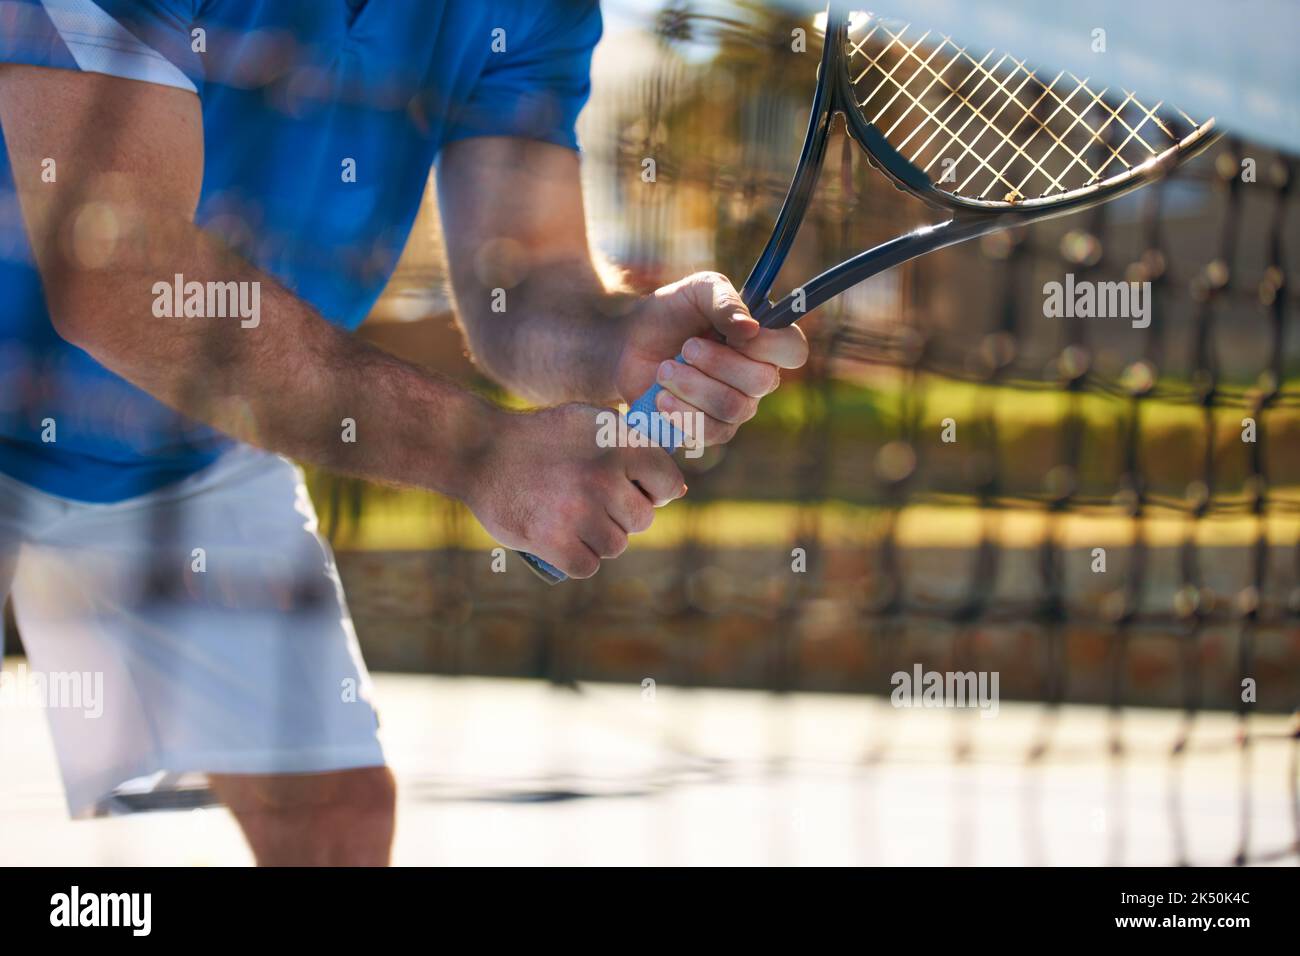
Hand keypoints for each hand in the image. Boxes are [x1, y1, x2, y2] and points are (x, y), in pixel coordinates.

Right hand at [465, 404, 685, 578]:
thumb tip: (677, 490)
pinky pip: (587, 566)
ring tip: (571, 518)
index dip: (652, 490)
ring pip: (615, 545)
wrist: (479, 451)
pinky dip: (576, 559)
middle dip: (622, 516)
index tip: (630, 488)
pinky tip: (560, 541)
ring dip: (598, 539)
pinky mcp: (554, 541)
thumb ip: (634, 446)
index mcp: (622, 443)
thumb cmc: (542, 437)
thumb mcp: (591, 423)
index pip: (668, 484)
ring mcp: (580, 512)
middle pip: (641, 520)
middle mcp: (605, 478)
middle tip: (591, 503)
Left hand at [613, 272, 808, 444]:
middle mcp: (758, 378)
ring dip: (693, 385)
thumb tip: (751, 329)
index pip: (794, 350)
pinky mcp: (710, 432)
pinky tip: (661, 397)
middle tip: (687, 347)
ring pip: (733, 408)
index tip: (734, 333)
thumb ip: (725, 302)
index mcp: (764, 342)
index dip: (770, 344)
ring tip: (665, 370)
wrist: (627, 345)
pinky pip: (710, 433)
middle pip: (762, 381)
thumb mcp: (696, 291)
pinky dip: (681, 413)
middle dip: (718, 362)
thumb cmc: (669, 314)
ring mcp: (736, 409)